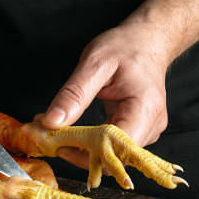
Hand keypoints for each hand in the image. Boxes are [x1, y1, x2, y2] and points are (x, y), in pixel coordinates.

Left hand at [42, 21, 171, 157]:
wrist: (146, 41)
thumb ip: (74, 94)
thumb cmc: (125, 47)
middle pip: (113, 157)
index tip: (57, 143)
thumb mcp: (94, 63)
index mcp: (145, 110)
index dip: (86, 153)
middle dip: (78, 151)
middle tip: (48, 137)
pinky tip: (69, 130)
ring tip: (55, 131)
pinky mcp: (137, 131)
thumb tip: (52, 122)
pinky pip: (110, 146)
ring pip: (110, 155)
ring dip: (80, 147)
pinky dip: (87, 141)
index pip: (116, 148)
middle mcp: (151, 126)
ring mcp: (146, 131)